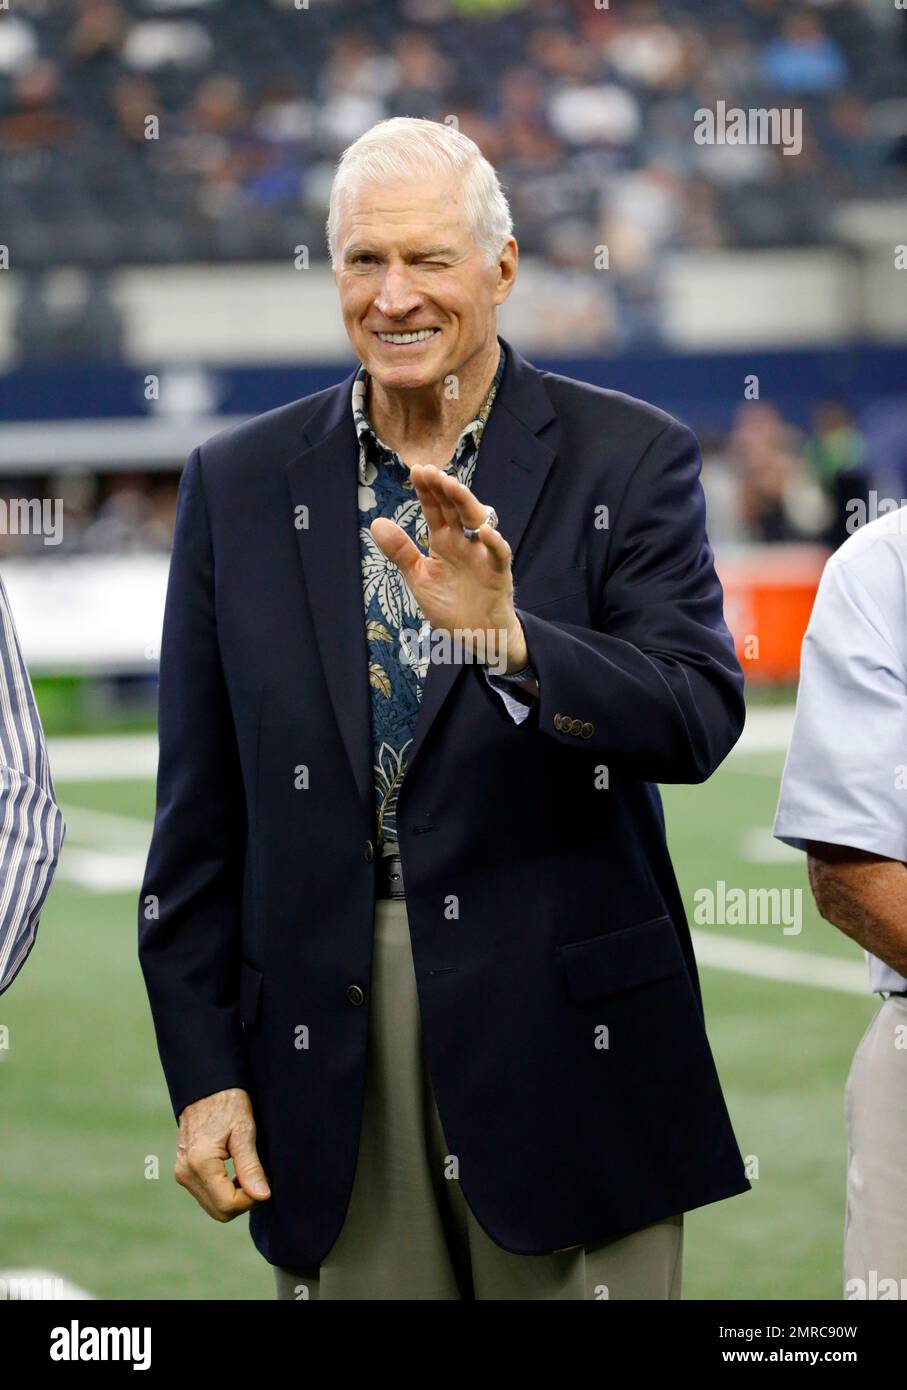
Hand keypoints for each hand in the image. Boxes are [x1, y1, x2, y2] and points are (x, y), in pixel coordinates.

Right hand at [175, 1087, 270, 1221]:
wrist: (206, 1086)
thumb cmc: (228, 1102)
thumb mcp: (244, 1131)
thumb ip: (251, 1167)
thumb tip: (262, 1196)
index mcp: (200, 1163)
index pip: (228, 1204)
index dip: (251, 1199)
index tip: (265, 1183)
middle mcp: (186, 1172)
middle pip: (219, 1211)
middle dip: (243, 1202)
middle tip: (259, 1180)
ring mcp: (182, 1173)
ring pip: (212, 1206)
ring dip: (233, 1197)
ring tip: (248, 1173)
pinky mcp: (184, 1171)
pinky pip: (206, 1195)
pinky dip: (223, 1192)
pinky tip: (235, 1173)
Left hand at [370, 464, 527, 671]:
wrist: (476, 636)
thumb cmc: (449, 605)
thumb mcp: (419, 578)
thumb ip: (401, 551)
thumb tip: (376, 522)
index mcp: (444, 541)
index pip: (435, 510)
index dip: (427, 491)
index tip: (417, 470)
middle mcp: (464, 542)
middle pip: (455, 509)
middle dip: (445, 489)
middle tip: (432, 471)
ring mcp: (482, 555)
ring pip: (478, 523)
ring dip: (466, 504)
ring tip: (453, 486)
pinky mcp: (498, 573)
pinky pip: (499, 554)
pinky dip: (494, 542)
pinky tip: (485, 530)